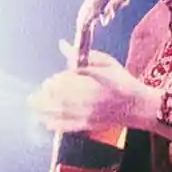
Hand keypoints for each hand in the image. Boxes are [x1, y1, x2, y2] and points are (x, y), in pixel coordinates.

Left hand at [27, 40, 152, 132]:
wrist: (138, 106)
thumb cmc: (123, 81)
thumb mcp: (106, 63)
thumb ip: (83, 55)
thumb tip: (62, 44)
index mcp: (94, 81)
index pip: (67, 80)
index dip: (56, 80)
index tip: (52, 79)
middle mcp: (90, 99)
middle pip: (60, 97)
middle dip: (46, 95)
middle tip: (38, 92)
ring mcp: (89, 114)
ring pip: (60, 112)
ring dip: (43, 109)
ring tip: (33, 104)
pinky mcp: (89, 126)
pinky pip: (67, 126)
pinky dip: (54, 124)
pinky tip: (45, 121)